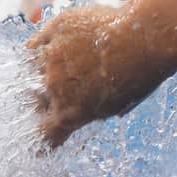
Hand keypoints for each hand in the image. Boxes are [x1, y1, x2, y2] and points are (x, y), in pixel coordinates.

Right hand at [29, 4, 171, 147]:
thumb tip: (89, 110)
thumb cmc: (142, 74)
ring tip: (58, 65)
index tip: (39, 145)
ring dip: (41, 72)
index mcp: (71, 113)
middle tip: (58, 91)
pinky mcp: (53, 31)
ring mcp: (50, 58)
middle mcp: (54, 88)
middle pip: (35, 100)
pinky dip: (39, 48)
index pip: (46, 133)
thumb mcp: (119, 104)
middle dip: (42, 100)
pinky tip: (47, 48)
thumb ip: (95, 109)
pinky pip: (35, 44)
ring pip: (31, 70)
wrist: (145, 38)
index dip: (43, 140)